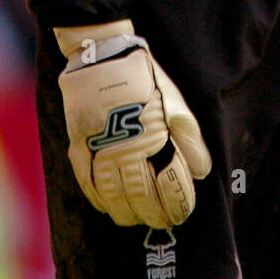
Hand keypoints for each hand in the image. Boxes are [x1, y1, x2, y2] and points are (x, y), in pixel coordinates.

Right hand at [54, 19, 211, 227]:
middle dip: (154, 214)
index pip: (170, 183)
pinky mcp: (78, 144)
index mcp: (154, 136)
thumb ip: (188, 138)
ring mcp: (99, 149)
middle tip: (162, 223)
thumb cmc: (143, 77)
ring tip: (135, 220)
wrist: (102, 54)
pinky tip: (106, 206)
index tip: (182, 213)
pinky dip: (97, 198)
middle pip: (141, 195)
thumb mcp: (174, 101)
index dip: (178, 203)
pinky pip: (86, 182)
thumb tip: (201, 172)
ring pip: (113, 195)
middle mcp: (126, 147)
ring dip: (126, 212)